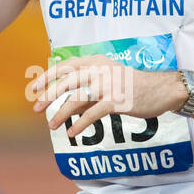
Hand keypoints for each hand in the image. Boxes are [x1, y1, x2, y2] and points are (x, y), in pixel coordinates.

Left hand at [27, 55, 184, 138]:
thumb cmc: (132, 84)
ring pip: (76, 99)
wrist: (160, 89)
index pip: (65, 66)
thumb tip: (66, 99)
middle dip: (48, 96)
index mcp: (95, 61)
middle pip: (66, 82)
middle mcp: (99, 70)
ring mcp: (108, 85)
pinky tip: (72, 133)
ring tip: (51, 126)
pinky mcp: (116, 101)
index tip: (33, 88)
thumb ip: (88, 85)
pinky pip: (92, 114)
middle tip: (36, 108)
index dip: (47, 77)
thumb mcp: (108, 77)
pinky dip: (80, 124)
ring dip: (60, 114)